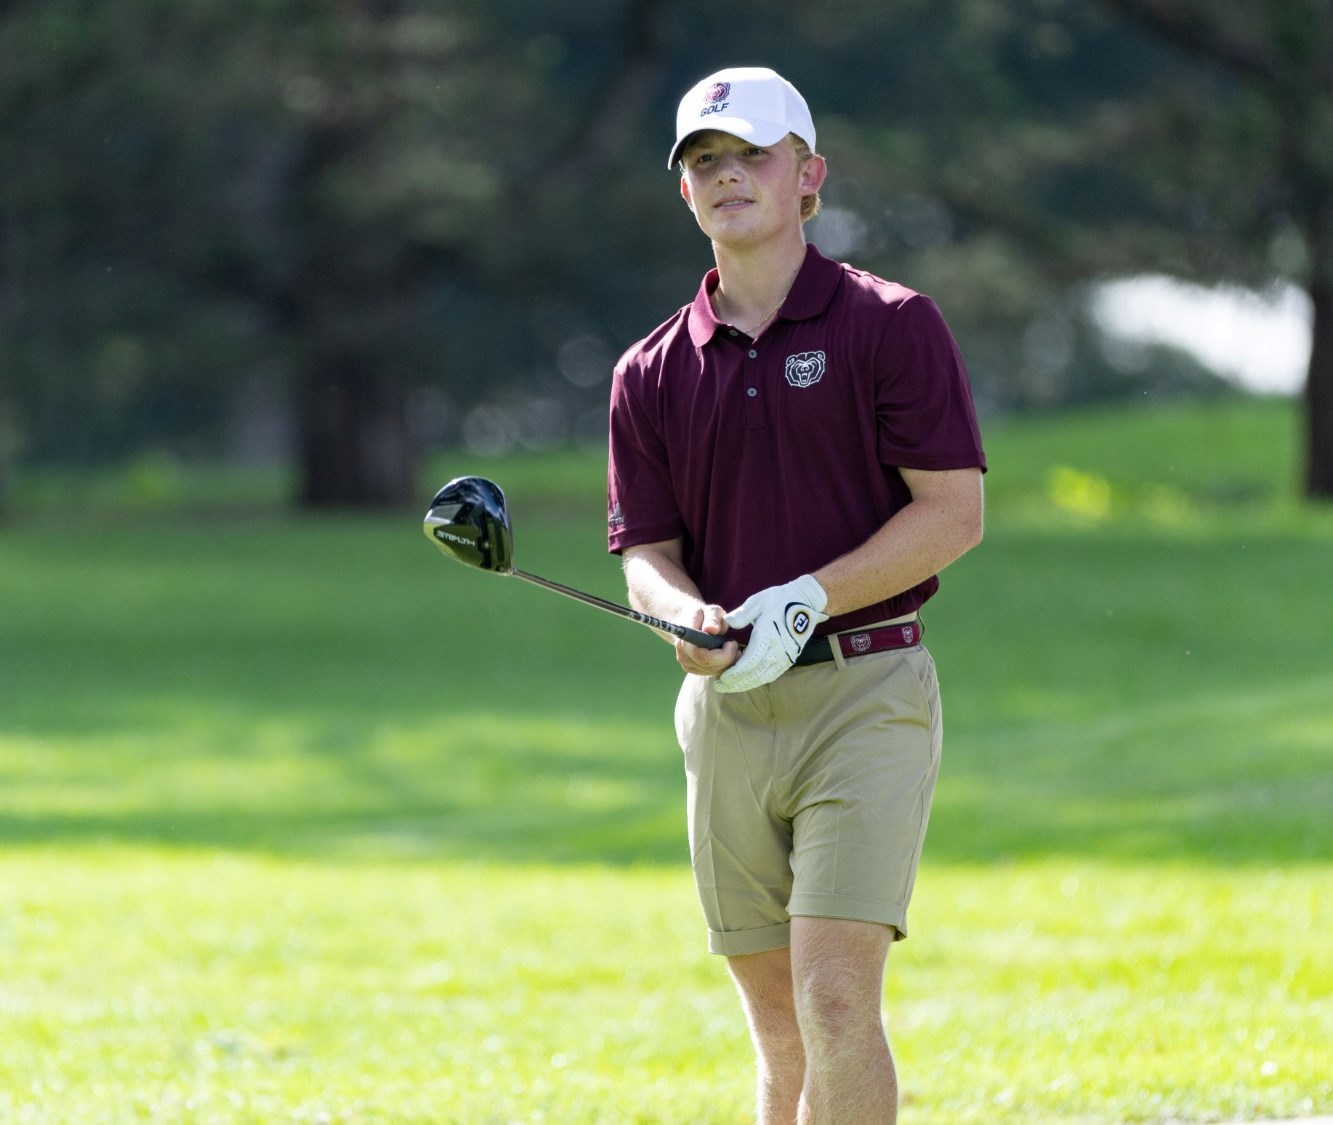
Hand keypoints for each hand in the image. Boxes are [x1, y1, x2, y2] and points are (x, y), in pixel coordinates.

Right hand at [675, 604, 739, 676]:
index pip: (704, 657)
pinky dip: (723, 666)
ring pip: (713, 672)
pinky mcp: (693, 670)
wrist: (690, 621)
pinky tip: (727, 654)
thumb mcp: (710, 610)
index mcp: (686, 640)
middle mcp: (683, 655)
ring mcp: (687, 665)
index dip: (722, 654)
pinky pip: (712, 673)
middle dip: (728, 658)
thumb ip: (712, 618)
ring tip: (731, 647)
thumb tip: (712, 629)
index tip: (731, 642)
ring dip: (727, 662)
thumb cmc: (703, 615)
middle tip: (734, 644)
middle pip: (710, 667)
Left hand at [714, 575, 827, 693]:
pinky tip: (747, 681)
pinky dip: (758, 680)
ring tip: (730, 687)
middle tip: (719, 687)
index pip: (749, 663)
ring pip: (763, 678)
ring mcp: (786, 656)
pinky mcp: (790, 659)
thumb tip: (728, 622)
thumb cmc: (780, 599)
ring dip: (746, 684)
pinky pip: (772, 675)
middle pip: (754, 675)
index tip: (720, 679)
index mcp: (768, 636)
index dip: (734, 674)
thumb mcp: (759, 601)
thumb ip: (743, 613)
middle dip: (736, 683)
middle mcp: (778, 650)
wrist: (806, 602)